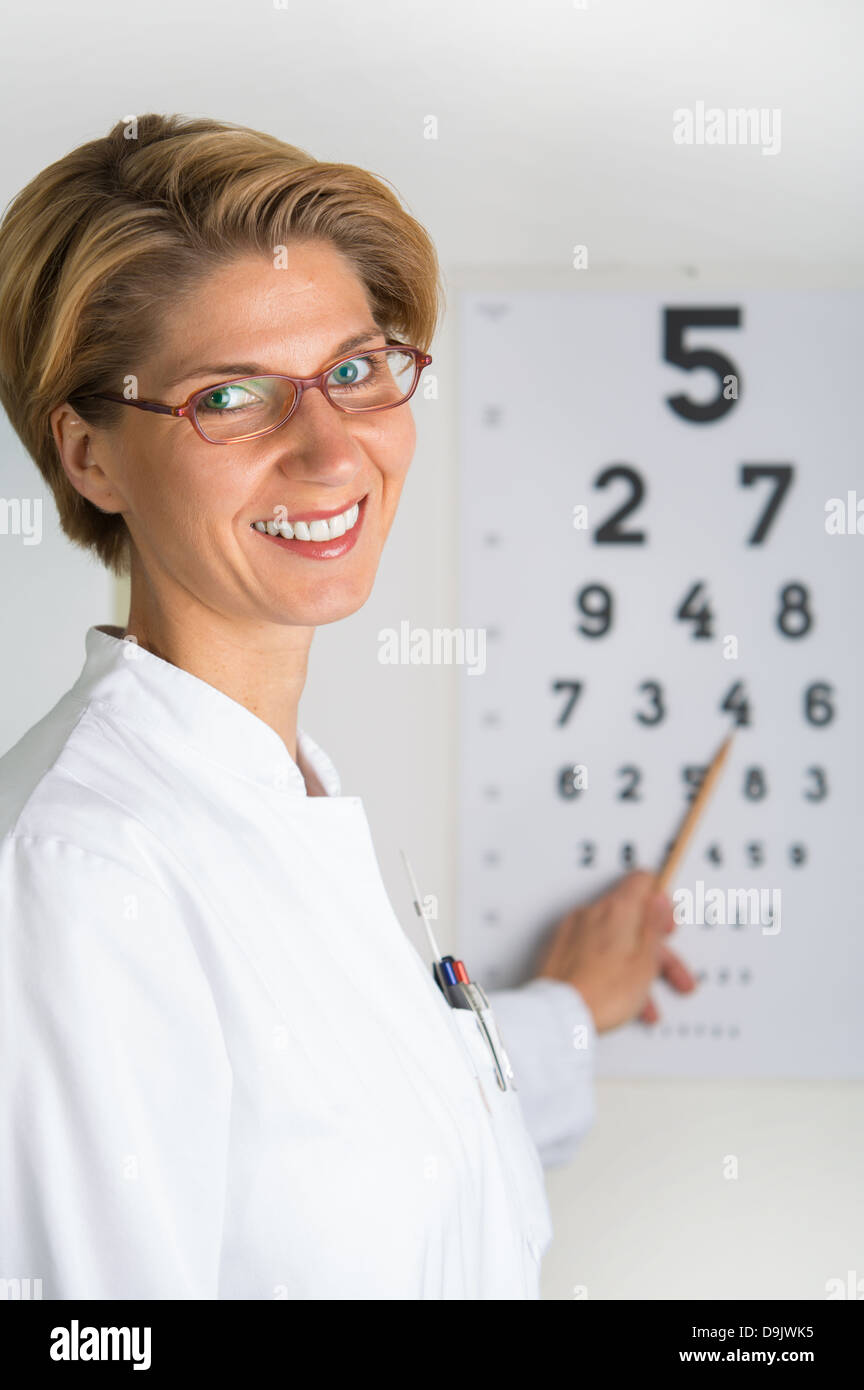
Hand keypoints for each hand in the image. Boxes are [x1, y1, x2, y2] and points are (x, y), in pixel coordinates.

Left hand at [533, 869, 696, 1032]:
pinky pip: (594, 953)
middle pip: (632, 918)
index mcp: (617, 909)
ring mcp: (574, 930)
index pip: (643, 882)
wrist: (560, 1015)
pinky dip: (612, 970)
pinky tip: (622, 999)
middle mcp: (592, 913)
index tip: (668, 925)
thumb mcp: (646, 962)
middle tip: (673, 973)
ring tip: (648, 1004)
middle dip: (657, 948)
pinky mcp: (561, 950)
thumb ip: (653, 925)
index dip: (660, 902)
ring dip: (636, 968)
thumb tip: (658, 898)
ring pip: (615, 941)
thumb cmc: (604, 993)